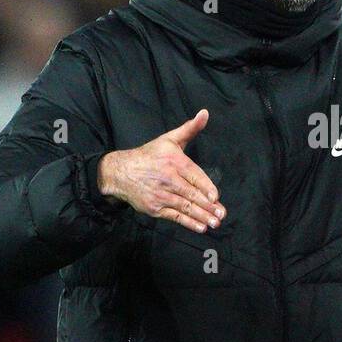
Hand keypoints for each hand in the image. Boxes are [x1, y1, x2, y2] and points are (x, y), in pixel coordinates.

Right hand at [98, 109, 226, 233]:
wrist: (120, 172)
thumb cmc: (149, 155)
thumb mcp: (169, 139)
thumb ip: (190, 128)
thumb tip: (205, 113)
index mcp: (174, 161)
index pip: (194, 175)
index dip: (205, 187)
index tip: (215, 197)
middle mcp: (168, 178)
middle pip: (191, 194)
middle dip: (208, 206)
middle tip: (221, 214)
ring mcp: (161, 194)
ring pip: (185, 207)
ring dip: (201, 216)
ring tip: (215, 222)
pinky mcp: (154, 207)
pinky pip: (174, 216)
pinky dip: (187, 223)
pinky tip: (200, 227)